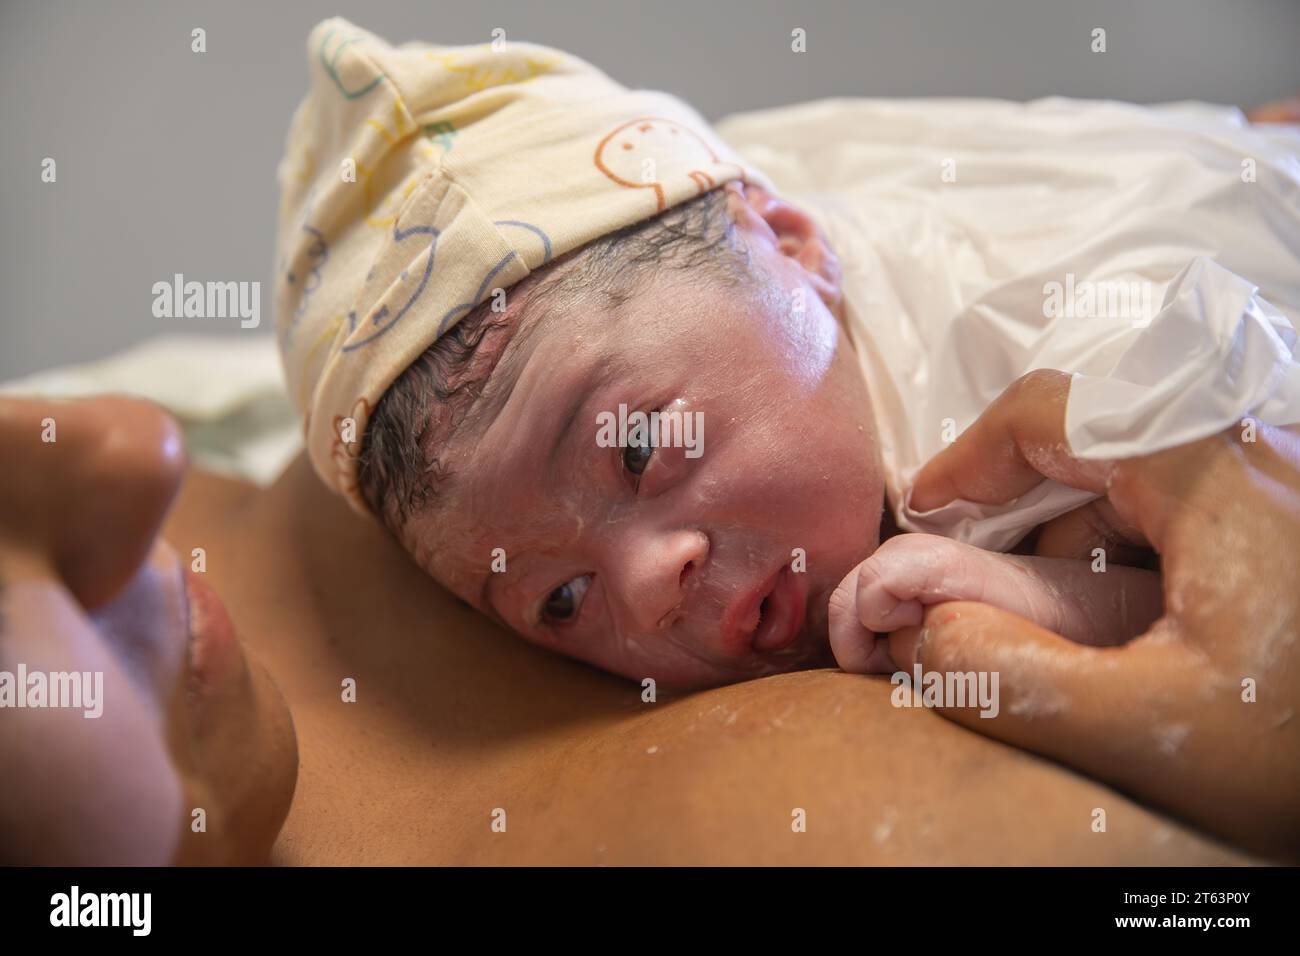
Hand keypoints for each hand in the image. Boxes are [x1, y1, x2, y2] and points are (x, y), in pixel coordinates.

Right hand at [891, 370, 1299, 860]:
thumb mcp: (1161, 731)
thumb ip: (1020, 684)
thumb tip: (923, 634)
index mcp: (1211, 471)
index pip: (1054, 410)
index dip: (969, 457)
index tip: (923, 514)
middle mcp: (1247, 454)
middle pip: (1088, 446)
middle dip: (1020, 519)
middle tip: (975, 590)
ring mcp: (1271, 485)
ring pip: (1133, 481)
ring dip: (1074, 545)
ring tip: (1064, 631)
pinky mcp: (1283, 521)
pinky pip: (1177, 513)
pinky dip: (1128, 558)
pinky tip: (1133, 630)